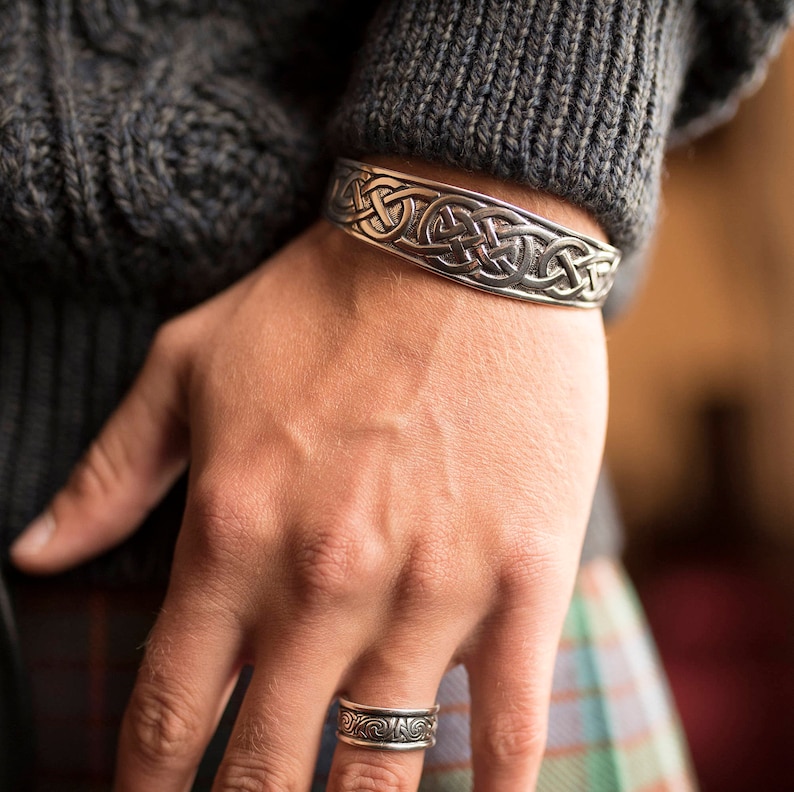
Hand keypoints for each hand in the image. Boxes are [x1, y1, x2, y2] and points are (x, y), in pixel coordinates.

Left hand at [12, 163, 607, 790]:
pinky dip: (493, 784)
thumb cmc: (326, 299)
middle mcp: (325, 579)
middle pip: (265, 761)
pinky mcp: (523, 570)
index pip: (169, 709)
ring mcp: (432, 583)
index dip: (146, 786)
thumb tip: (32, 553)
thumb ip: (113, 471)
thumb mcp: (189, 363)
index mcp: (234, 531)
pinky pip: (510, 713)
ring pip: (379, 760)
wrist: (462, 243)